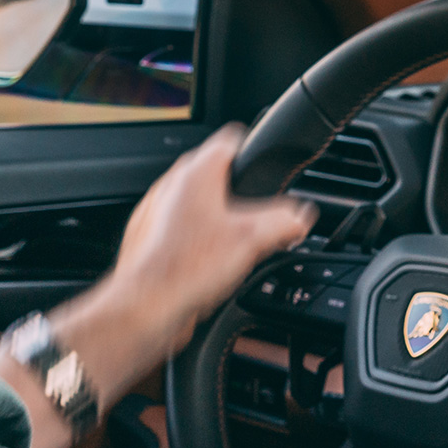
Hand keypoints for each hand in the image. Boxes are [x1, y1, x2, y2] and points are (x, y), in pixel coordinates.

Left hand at [0, 126, 312, 447]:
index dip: (257, 153)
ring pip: (200, 207)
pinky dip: (199, 245)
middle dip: (242, 199)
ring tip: (236, 251)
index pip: (233, 140)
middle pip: (219, 178)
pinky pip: (183, 233)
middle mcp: (171, 186)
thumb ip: (286, 221)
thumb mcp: (254, 240)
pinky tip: (212, 269)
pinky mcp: (150, 241)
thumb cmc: (186, 269)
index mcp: (196, 172)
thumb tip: (302, 217)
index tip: (270, 172)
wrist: (146, 308)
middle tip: (259, 224)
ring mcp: (156, 213)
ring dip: (220, 224)